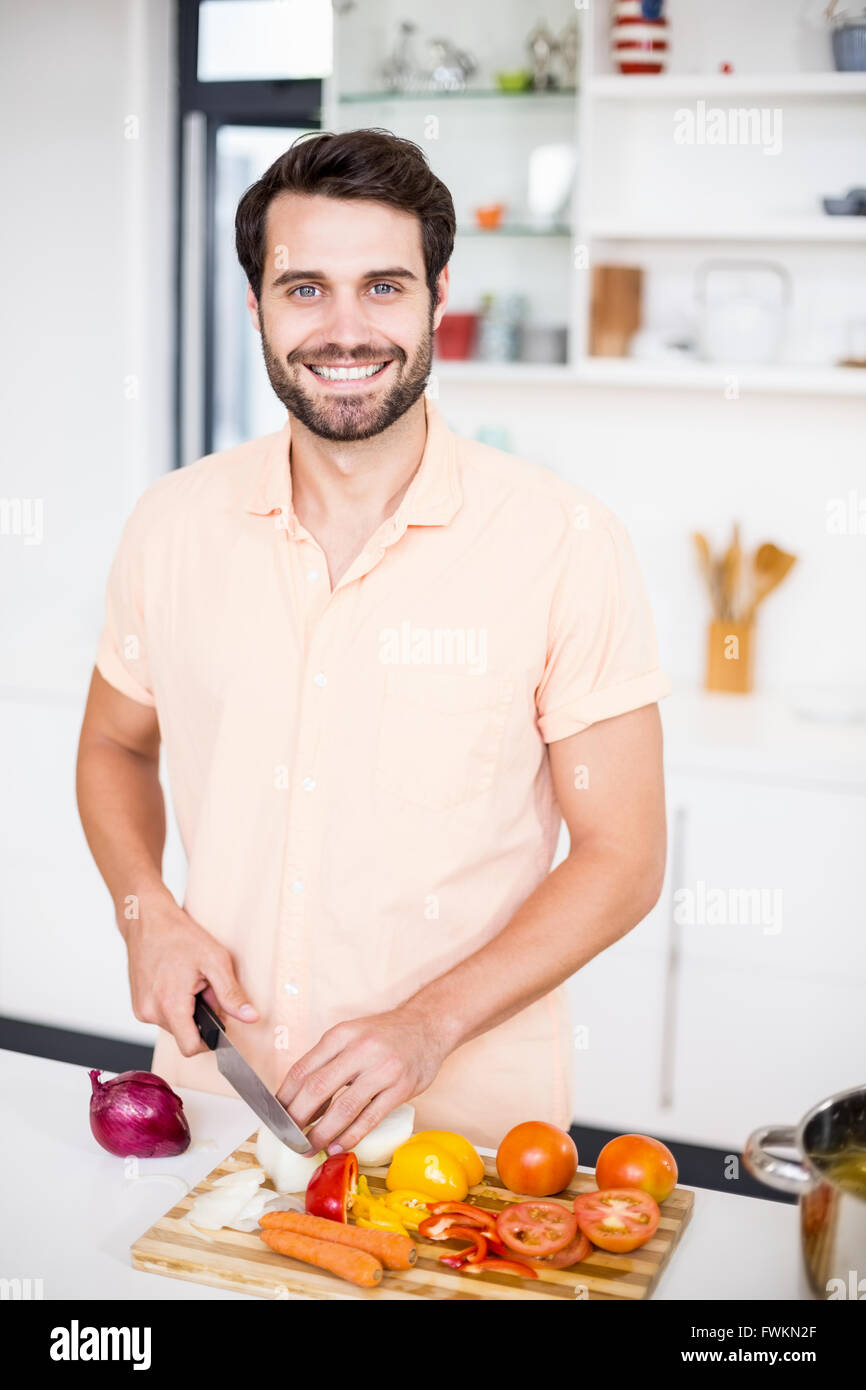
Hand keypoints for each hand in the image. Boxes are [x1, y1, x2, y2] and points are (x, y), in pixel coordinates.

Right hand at [124, 887, 258, 1055]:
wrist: (146, 920)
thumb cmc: (179, 936)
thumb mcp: (215, 961)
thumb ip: (232, 994)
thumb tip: (250, 1017)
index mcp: (170, 1005)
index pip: (191, 1047)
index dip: (210, 1040)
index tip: (219, 1024)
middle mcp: (151, 1012)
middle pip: (185, 1034)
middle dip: (200, 1016)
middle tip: (204, 987)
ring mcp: (141, 1010)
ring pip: (174, 1025)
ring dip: (187, 1009)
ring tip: (189, 981)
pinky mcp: (138, 1005)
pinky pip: (163, 1016)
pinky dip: (174, 1004)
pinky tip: (176, 981)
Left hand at [276, 1005, 450, 1154]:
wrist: (428, 1025)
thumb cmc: (383, 1035)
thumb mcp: (350, 1035)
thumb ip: (326, 1062)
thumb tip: (297, 1100)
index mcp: (341, 1035)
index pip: (302, 1069)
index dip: (284, 1097)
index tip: (275, 1117)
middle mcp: (360, 1049)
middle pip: (318, 1089)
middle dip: (297, 1119)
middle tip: (289, 1138)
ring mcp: (383, 1068)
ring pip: (344, 1107)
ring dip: (323, 1133)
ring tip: (310, 1147)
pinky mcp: (401, 1087)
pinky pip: (370, 1117)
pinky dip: (351, 1135)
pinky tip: (339, 1146)